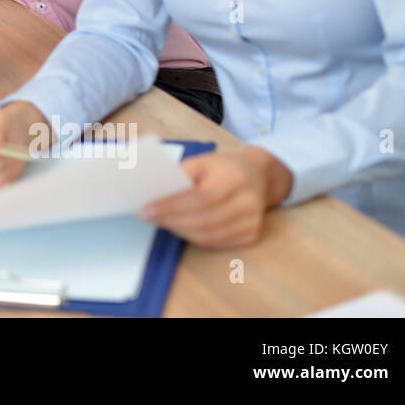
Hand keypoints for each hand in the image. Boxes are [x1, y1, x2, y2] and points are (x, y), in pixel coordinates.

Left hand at [139, 146, 292, 248]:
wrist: (258, 176)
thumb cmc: (224, 168)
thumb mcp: (203, 161)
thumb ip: (181, 174)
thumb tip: (155, 192)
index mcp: (235, 179)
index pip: (200, 197)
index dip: (171, 206)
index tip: (145, 209)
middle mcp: (248, 203)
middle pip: (203, 220)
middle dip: (170, 220)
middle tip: (147, 217)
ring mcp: (252, 222)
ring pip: (208, 235)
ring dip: (179, 230)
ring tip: (159, 221)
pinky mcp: (251, 236)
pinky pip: (216, 243)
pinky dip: (193, 237)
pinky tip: (179, 228)